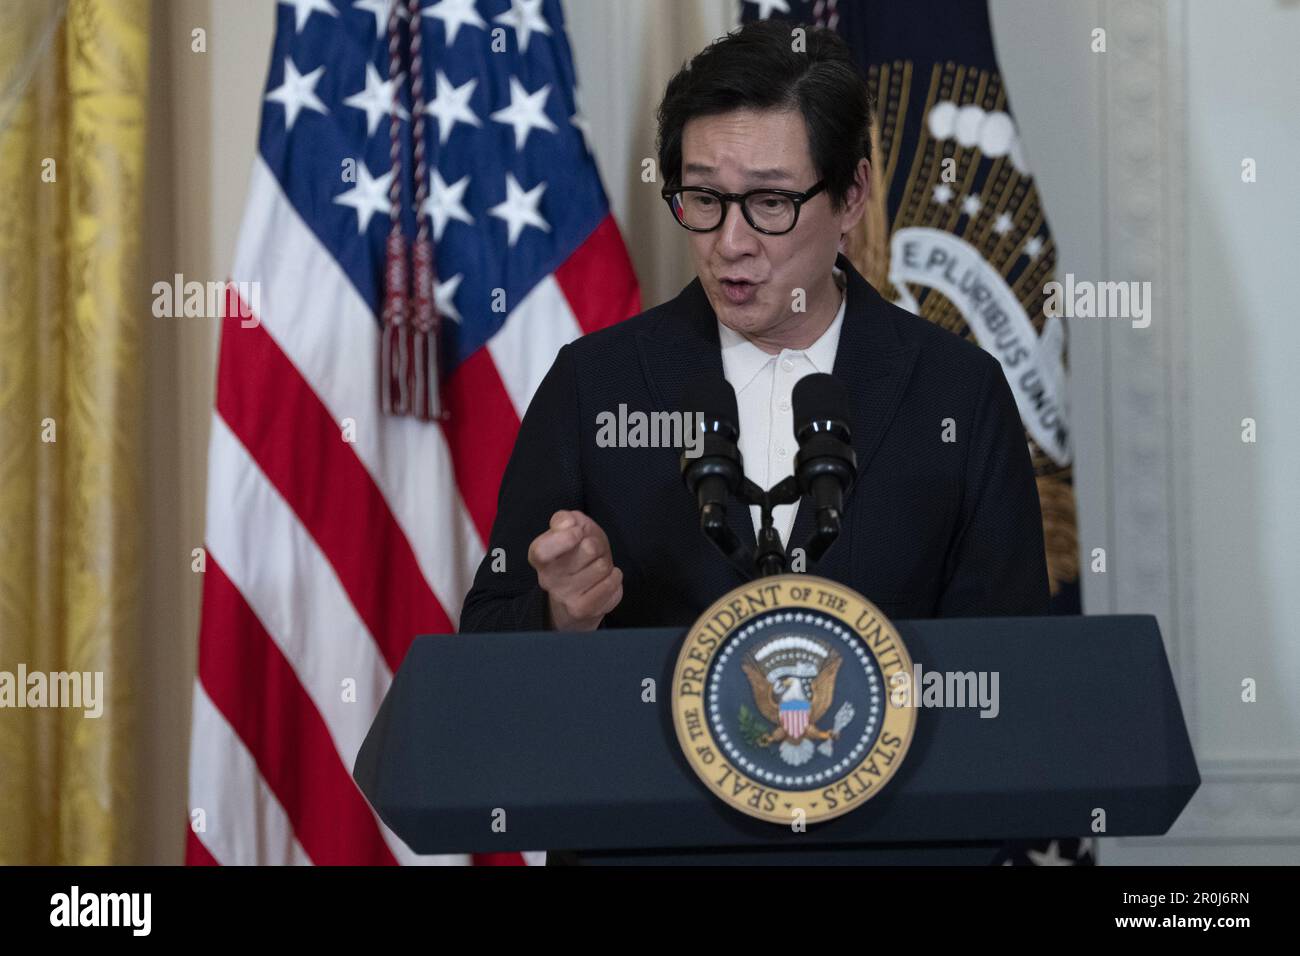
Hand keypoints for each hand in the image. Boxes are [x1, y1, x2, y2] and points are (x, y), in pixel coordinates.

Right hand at [527, 510, 623, 631]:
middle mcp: (547, 579)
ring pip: (602, 567)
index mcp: (540, 556)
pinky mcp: (582, 610)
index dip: (564, 538)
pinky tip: (607, 579)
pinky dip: (615, 578)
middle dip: (597, 544)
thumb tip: (568, 523)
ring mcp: (564, 596)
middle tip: (591, 551)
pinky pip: (610, 586)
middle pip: (588, 549)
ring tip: (597, 566)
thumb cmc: (577, 553)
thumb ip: (564, 519)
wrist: (580, 594)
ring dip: (606, 562)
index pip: (542, 550)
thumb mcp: (570, 529)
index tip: (578, 531)